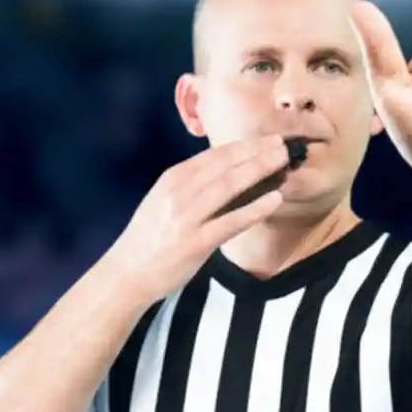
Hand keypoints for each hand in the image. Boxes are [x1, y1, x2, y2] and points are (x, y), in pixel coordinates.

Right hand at [103, 135, 289, 304]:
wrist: (127, 272)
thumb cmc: (151, 237)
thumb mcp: (166, 200)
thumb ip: (192, 185)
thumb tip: (227, 170)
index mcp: (173, 179)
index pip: (214, 155)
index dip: (244, 145)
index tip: (268, 138)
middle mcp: (179, 192)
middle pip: (224, 165)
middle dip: (256, 152)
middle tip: (284, 144)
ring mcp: (187, 216)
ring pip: (229, 186)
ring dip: (259, 170)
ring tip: (283, 162)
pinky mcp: (196, 242)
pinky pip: (231, 221)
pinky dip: (255, 208)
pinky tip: (275, 199)